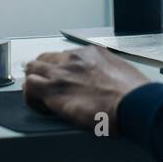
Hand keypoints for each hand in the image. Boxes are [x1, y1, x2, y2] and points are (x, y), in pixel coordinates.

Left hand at [23, 46, 149, 129]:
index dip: (61, 68)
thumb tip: (105, 82)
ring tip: (40, 98)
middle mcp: (72, 59)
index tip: (65, 79)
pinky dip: (31, 98)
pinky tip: (41, 108)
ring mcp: (60, 74)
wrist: (133, 102)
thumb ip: (106, 72)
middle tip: (46, 85)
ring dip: (34, 83)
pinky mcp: (53, 91)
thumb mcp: (121, 71)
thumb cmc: (133, 93)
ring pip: (32, 70)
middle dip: (42, 71)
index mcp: (90, 53)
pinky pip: (29, 89)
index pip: (65, 55)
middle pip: (44, 59)